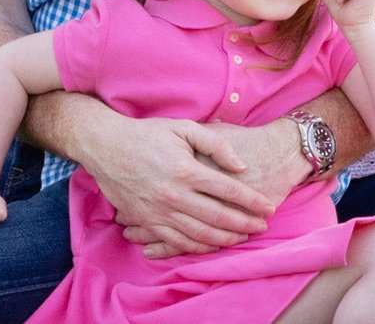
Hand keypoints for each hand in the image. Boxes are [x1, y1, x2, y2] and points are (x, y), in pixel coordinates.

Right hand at [88, 115, 303, 258]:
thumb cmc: (148, 134)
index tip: (268, 207)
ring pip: (198, 233)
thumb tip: (241, 165)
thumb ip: (216, 144)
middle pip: (217, 216)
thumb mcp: (184, 127)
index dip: (252, 201)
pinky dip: (197, 246)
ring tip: (243, 238)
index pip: (228, 190)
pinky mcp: (146, 221)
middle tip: (262, 226)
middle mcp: (174, 195)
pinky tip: (212, 245)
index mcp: (186, 170)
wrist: (106, 147)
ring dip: (224, 239)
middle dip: (244, 223)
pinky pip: (175, 241)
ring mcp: (158, 211)